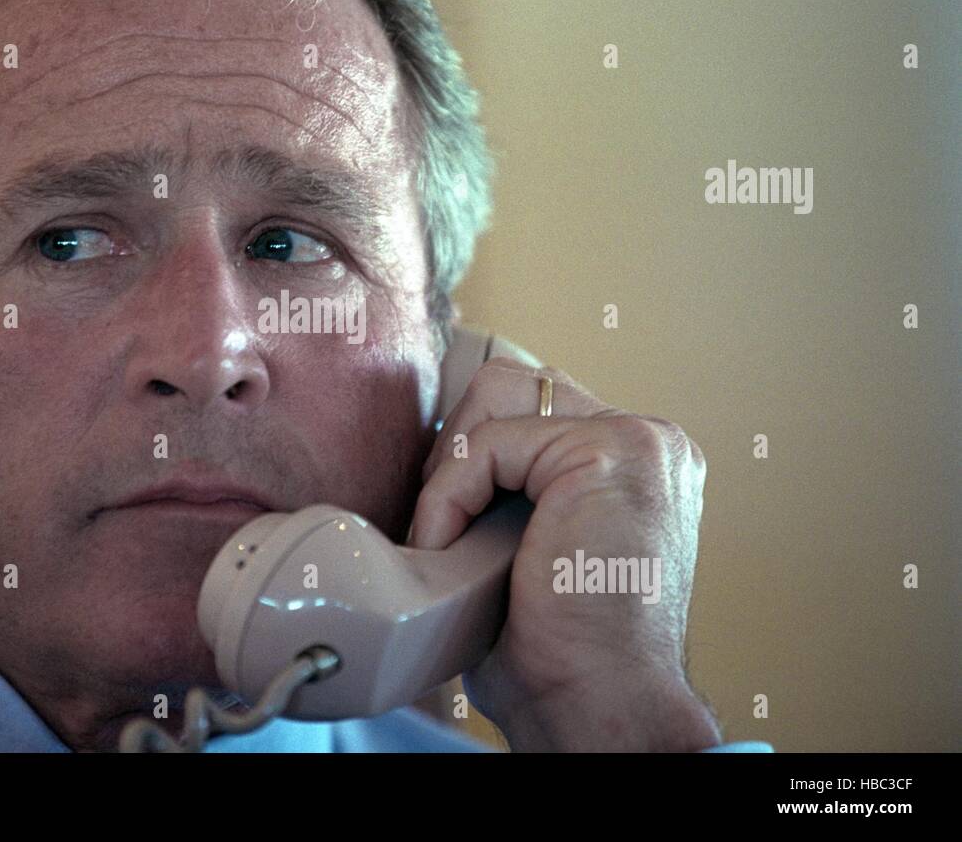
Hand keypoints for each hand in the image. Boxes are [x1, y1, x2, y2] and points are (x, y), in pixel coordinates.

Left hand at [410, 356, 722, 751]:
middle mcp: (649, 440)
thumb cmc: (557, 651)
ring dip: (452, 471)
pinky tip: (452, 551)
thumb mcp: (530, 545)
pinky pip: (488, 443)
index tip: (447, 524)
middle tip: (444, 530)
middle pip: (508, 385)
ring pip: (495, 396)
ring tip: (450, 541)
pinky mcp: (612, 451)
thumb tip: (443, 455)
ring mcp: (638, 439)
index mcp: (634, 461)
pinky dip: (450, 496)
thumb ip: (513, 487)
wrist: (598, 706)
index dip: (467, 457)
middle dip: (457, 452)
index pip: (525, 404)